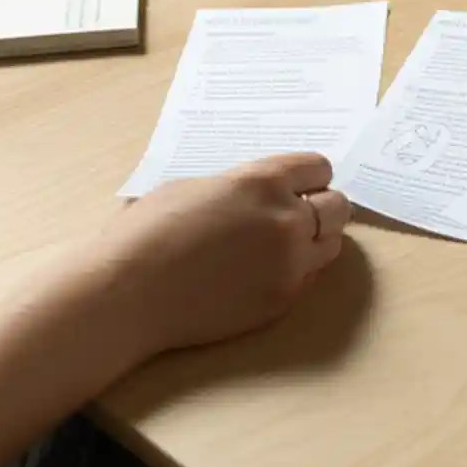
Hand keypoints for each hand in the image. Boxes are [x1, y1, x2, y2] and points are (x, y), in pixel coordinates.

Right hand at [80, 154, 352, 357]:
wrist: (128, 294)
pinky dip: (297, 271)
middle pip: (338, 206)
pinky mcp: (283, 300)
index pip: (318, 167)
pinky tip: (265, 271)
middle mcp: (287, 220)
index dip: (308, 175)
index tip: (300, 183)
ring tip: (286, 243)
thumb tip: (254, 195)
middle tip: (301, 213)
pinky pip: (308, 277)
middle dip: (322, 205)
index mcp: (263, 182)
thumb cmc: (145, 232)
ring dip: (316, 239)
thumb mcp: (193, 187)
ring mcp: (290, 264)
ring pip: (332, 244)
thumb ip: (238, 188)